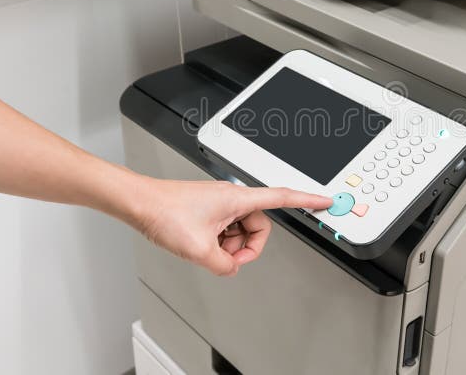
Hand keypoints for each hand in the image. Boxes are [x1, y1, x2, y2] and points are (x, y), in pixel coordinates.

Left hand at [130, 178, 331, 275]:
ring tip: (205, 249)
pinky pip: (226, 231)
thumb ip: (224, 265)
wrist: (141, 202)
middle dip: (246, 248)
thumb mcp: (199, 250)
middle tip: (225, 258)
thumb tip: (231, 267)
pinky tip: (200, 244)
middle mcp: (233, 199)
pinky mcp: (210, 211)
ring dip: (228, 247)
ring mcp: (221, 205)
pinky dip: (218, 243)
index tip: (324, 201)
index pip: (282, 197)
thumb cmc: (166, 212)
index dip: (307, 200)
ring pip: (241, 232)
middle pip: (259, 227)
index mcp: (238, 199)